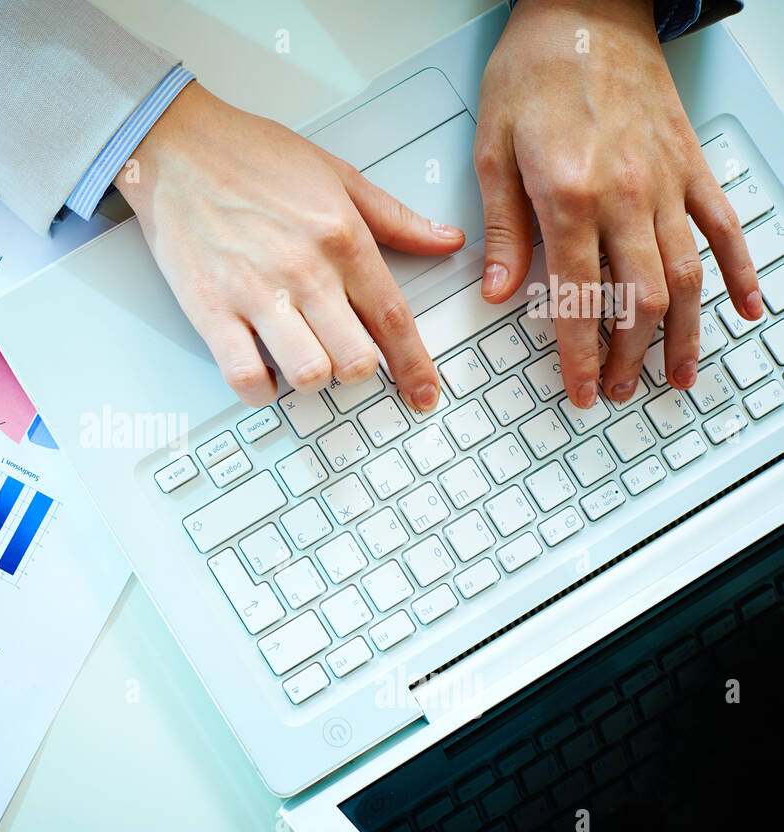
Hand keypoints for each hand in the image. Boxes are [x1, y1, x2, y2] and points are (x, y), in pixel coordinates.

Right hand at [116, 81, 465, 410]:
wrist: (176, 145)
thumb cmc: (249, 156)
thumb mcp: (336, 175)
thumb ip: (394, 217)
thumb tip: (444, 241)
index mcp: (341, 236)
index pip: (393, 317)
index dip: (415, 366)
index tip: (423, 394)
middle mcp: (304, 269)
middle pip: (356, 359)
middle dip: (358, 370)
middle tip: (344, 357)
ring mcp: (255, 293)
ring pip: (308, 374)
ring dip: (311, 378)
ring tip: (301, 359)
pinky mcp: (210, 310)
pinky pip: (244, 376)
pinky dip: (259, 389)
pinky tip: (261, 373)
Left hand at [475, 0, 762, 408]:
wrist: (586, 9)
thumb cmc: (535, 71)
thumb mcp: (491, 149)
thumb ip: (500, 228)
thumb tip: (496, 291)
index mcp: (569, 195)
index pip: (575, 297)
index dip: (579, 353)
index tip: (580, 388)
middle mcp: (627, 194)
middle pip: (638, 298)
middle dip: (629, 354)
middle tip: (620, 390)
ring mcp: (668, 181)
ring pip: (686, 275)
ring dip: (682, 332)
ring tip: (676, 375)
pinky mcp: (692, 166)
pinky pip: (725, 228)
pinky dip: (740, 272)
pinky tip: (745, 309)